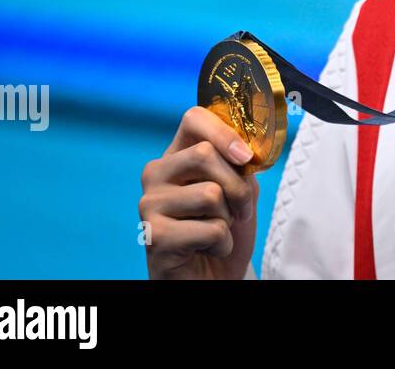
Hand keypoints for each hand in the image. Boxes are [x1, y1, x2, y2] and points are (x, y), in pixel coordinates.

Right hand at [140, 106, 259, 278]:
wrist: (211, 276)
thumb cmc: (223, 230)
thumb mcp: (240, 190)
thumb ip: (240, 166)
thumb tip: (245, 152)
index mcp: (177, 155)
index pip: (194, 118)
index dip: (224, 132)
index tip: (246, 156)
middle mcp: (156, 174)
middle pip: (205, 153)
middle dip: (237, 186)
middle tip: (239, 209)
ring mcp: (149, 204)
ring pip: (210, 193)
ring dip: (229, 218)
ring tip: (218, 230)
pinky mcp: (153, 235)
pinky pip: (209, 229)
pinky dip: (222, 242)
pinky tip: (207, 249)